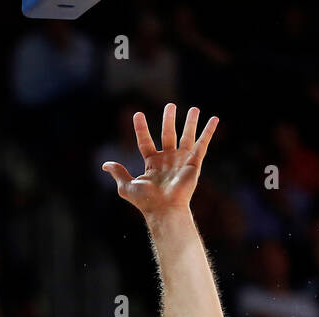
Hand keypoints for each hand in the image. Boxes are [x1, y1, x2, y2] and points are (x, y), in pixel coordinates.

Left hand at [103, 103, 218, 216]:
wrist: (164, 209)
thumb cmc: (146, 201)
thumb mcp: (126, 186)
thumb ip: (118, 173)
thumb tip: (104, 164)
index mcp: (152, 163)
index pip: (145, 142)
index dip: (141, 129)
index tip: (137, 114)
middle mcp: (168, 160)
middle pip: (168, 135)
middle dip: (169, 120)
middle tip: (170, 105)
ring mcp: (182, 160)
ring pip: (186, 136)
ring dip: (190, 122)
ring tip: (194, 108)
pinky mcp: (194, 163)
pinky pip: (202, 144)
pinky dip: (208, 132)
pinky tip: (214, 119)